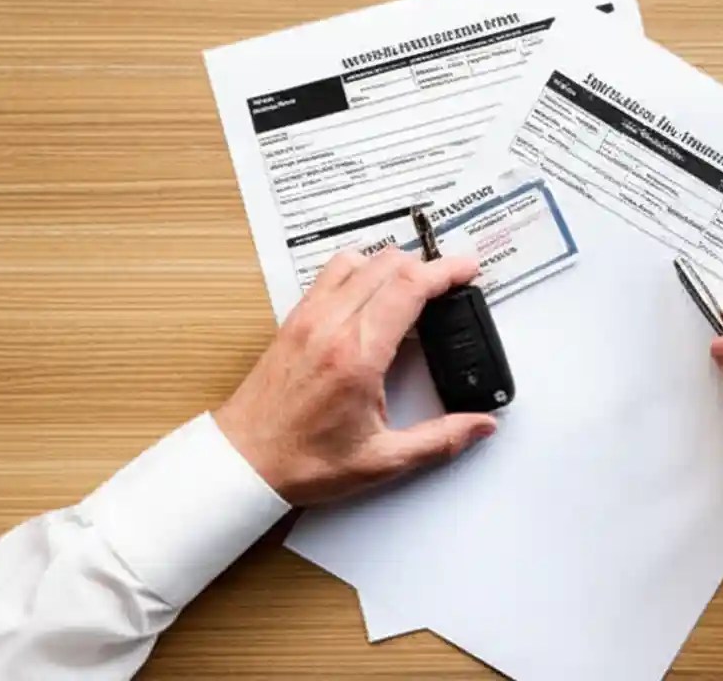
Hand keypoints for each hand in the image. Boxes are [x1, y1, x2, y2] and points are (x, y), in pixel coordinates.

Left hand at [214, 249, 497, 505]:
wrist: (242, 462)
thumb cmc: (302, 462)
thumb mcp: (382, 460)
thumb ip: (439, 440)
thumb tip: (480, 426)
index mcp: (357, 355)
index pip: (409, 287)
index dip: (445, 271)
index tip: (467, 269)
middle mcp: (331, 325)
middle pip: (387, 263)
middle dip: (426, 265)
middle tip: (450, 280)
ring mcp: (308, 318)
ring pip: (357, 260)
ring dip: (390, 264)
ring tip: (413, 284)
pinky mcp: (293, 320)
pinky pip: (330, 274)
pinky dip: (360, 271)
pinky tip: (372, 294)